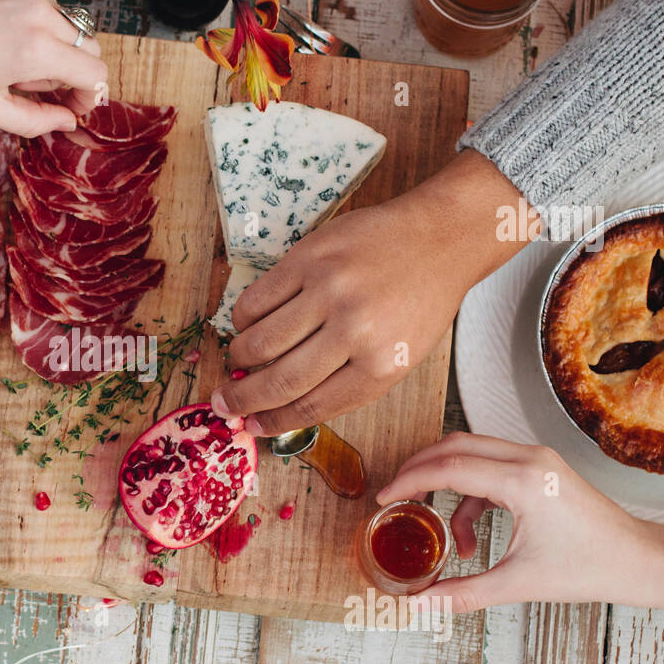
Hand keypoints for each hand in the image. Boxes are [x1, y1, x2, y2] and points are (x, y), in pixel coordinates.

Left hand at [0, 0, 107, 137]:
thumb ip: (36, 120)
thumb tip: (67, 122)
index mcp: (37, 51)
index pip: (96, 73)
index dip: (90, 97)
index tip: (71, 107)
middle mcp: (41, 14)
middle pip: (88, 48)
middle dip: (73, 74)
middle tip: (38, 91)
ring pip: (66, 26)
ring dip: (52, 49)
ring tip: (9, 64)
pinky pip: (42, 5)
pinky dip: (33, 25)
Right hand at [210, 150, 535, 435]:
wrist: (439, 237)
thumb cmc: (419, 301)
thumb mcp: (399, 357)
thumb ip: (348, 384)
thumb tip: (286, 408)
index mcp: (380, 365)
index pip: (312, 406)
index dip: (275, 421)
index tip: (253, 426)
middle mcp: (353, 329)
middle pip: (280, 380)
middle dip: (243, 400)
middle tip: (224, 404)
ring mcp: (328, 290)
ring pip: (260, 341)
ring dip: (240, 358)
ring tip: (238, 362)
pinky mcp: (309, 258)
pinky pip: (257, 299)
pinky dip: (243, 318)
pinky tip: (248, 323)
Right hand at [376, 433, 651, 610]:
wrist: (639, 561)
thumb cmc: (590, 569)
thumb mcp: (518, 584)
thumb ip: (462, 592)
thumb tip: (418, 604)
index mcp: (523, 480)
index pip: (449, 467)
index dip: (409, 481)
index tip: (384, 497)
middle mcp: (529, 459)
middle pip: (454, 445)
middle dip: (419, 468)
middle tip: (395, 494)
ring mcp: (537, 459)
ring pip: (472, 452)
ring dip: (446, 483)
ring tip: (438, 528)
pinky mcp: (541, 468)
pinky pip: (490, 467)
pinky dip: (471, 494)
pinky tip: (472, 537)